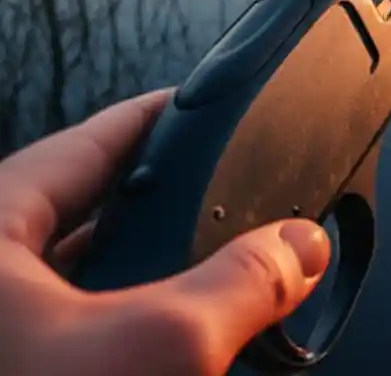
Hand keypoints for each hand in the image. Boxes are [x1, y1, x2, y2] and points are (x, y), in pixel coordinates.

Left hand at [0, 91, 330, 375]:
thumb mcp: (158, 343)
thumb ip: (243, 284)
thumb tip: (301, 248)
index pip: (84, 143)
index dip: (152, 117)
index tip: (198, 102)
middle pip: (86, 213)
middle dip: (163, 208)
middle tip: (225, 199)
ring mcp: (7, 329)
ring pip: (84, 281)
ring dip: (150, 279)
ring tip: (213, 281)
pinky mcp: (23, 367)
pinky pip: (79, 336)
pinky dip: (128, 333)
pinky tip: (174, 346)